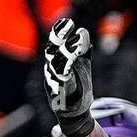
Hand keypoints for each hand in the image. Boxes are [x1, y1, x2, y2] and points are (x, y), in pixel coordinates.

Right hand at [43, 18, 95, 136]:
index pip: (57, 41)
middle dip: (62, 41)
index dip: (61, 31)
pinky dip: (60, 81)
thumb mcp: (83, 67)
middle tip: (71, 32)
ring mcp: (54, 83)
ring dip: (63, 58)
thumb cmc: (78, 86)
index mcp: (59, 60)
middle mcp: (53, 69)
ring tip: (71, 51)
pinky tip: (65, 74)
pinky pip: (57, 88)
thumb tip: (84, 34)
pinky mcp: (58, 98)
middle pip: (53, 51)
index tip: (70, 22)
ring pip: (55, 68)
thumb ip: (83, 52)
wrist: (77, 113)